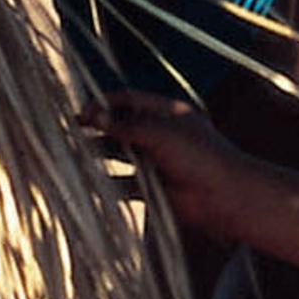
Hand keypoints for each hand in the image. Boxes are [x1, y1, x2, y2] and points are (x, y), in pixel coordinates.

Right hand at [87, 93, 257, 232]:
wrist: (225, 198)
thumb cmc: (200, 156)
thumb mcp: (161, 133)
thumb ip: (127, 126)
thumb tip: (95, 117)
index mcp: (168, 113)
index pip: (130, 100)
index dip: (105, 105)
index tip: (83, 114)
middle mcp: (161, 135)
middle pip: (123, 126)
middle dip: (99, 129)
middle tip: (72, 133)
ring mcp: (158, 161)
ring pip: (122, 155)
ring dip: (100, 155)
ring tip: (75, 157)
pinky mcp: (154, 188)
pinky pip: (125, 184)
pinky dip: (108, 184)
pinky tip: (91, 184)